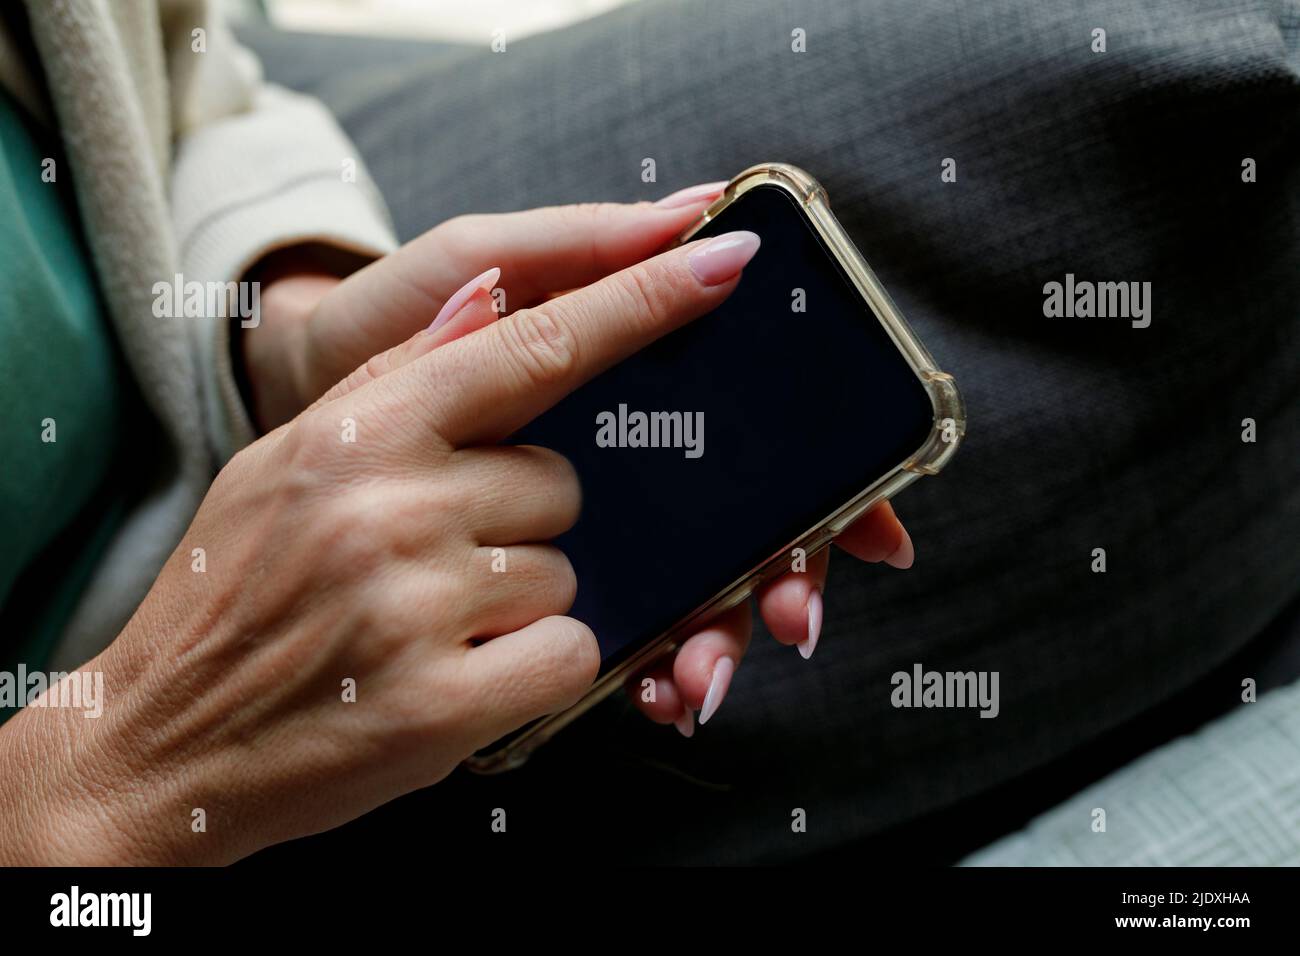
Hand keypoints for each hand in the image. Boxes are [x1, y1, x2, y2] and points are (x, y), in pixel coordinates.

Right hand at [0, 215, 757, 863]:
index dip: (640, 299)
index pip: (534, 344)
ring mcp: (416, 604)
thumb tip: (494, 293)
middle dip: (522, 524)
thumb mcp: (290, 459)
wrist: (158, 740)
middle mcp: (391, 504)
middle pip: (561, 484)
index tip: (721, 259)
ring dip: (519, 600)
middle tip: (436, 561)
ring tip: (427, 624)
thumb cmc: (233, 591)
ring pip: (567, 572)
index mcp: (360, 429)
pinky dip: (533, 667)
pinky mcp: (441, 702)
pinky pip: (570, 652)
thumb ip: (398, 372)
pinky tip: (459, 676)